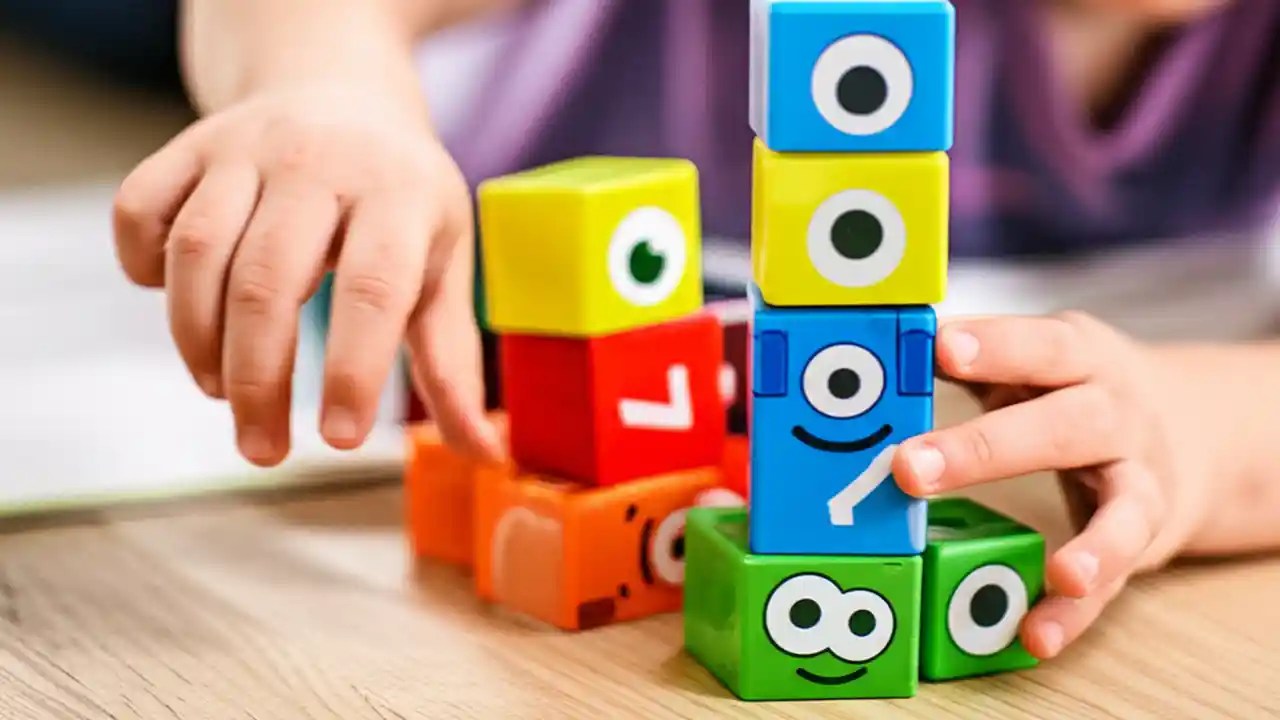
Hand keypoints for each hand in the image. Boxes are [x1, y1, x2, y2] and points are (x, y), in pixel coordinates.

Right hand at [112, 84, 500, 466]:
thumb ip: (451, 362)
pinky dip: (141, 270)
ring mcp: (246, 147)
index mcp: (400, 195)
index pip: (374, 289)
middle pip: (268, 281)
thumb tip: (484, 455)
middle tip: (263, 449)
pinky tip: (179, 308)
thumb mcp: (442, 266)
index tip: (339, 440)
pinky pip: (141, 210)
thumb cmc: (401, 200)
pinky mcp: (189, 144)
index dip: (353, 370)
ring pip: (197, 251)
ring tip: (223, 392)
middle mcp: (320, 162)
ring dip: (198, 339)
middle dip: (259, 381)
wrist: (342, 88)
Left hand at [893, 312, 1212, 658]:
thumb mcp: (1032, 362)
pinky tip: (1037, 636)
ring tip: (1062, 575)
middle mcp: (1117, 416)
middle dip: (985, 449)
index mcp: (1081, 359)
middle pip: (1067, 426)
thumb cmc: (1073, 389)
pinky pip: (1113, 583)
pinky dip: (1075, 613)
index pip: (1039, 346)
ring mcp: (1138, 480)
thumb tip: (884, 355)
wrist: (1193, 432)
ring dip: (1093, 547)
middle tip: (908, 467)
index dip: (994, 346)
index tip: (939, 347)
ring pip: (1124, 510)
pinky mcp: (1142, 542)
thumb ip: (969, 361)